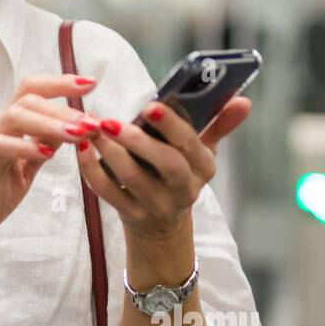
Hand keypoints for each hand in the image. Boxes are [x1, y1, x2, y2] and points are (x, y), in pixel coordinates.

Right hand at [0, 73, 103, 263]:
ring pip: (14, 116)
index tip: (91, 84)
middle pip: (26, 98)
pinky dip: (25, 146)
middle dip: (64, 107)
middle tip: (93, 123)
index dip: (60, 84)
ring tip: (78, 135)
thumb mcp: (25, 171)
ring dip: (51, 123)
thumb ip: (43, 146)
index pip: (31, 92)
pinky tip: (48, 155)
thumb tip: (72, 127)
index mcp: (5, 129)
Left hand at [77, 97, 252, 237]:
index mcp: (203, 168)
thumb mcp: (202, 153)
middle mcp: (183, 189)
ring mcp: (156, 205)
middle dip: (138, 141)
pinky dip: (92, 170)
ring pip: (132, 178)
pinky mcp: (130, 214)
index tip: (151, 105)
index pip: (190, 145)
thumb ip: (219, 124)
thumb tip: (243, 100)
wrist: (162, 225)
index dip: (171, 125)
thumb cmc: (180, 174)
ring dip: (109, 151)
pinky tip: (81, 148)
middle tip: (111, 120)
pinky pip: (108, 193)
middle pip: (166, 164)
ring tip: (92, 127)